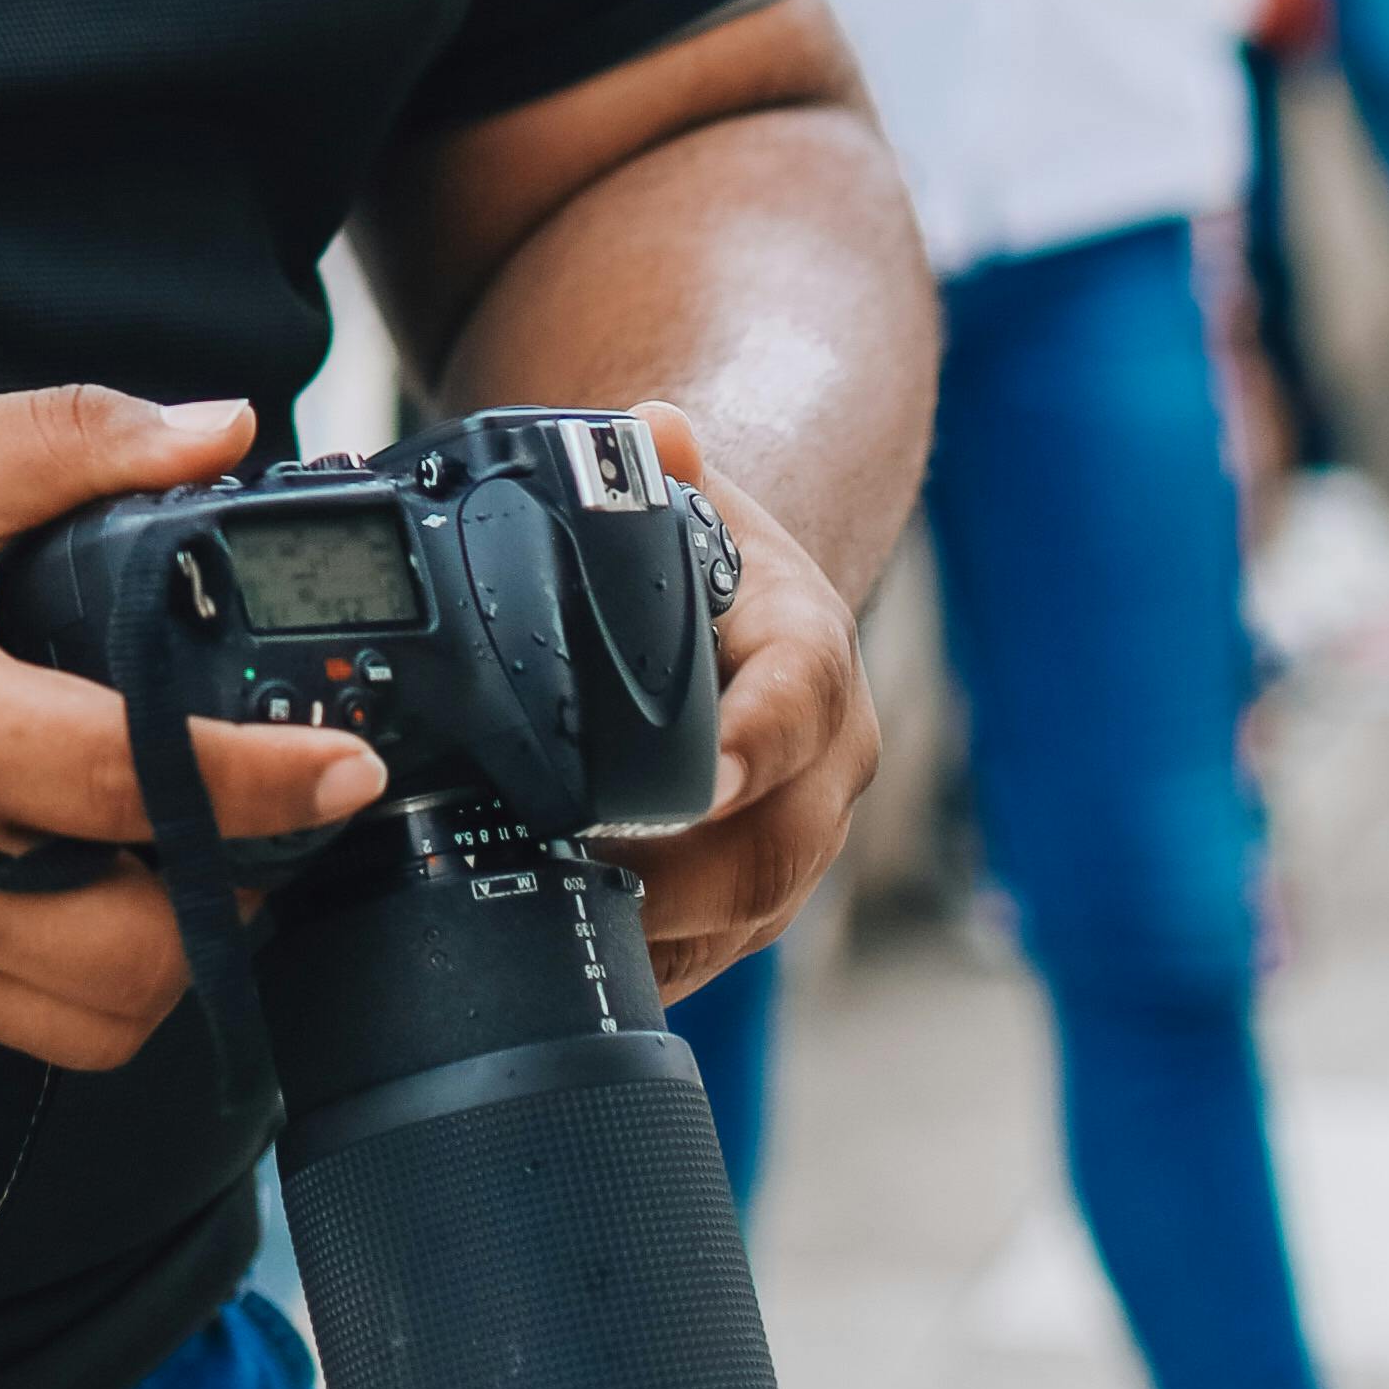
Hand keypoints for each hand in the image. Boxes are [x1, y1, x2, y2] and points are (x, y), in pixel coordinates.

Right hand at [0, 387, 387, 1073]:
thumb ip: (73, 442)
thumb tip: (218, 431)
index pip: (138, 782)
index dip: (266, 785)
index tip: (348, 770)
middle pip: (143, 954)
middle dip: (230, 897)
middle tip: (262, 825)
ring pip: (94, 1023)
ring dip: (161, 955)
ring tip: (175, 863)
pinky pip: (9, 1029)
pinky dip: (68, 975)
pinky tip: (66, 888)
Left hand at [610, 405, 881, 1003]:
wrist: (748, 624)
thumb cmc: (707, 563)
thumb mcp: (684, 500)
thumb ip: (662, 464)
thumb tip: (656, 428)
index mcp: (810, 653)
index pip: (801, 701)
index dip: (758, 742)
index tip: (705, 778)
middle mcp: (824, 760)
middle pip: (778, 841)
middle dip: (683, 873)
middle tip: (582, 873)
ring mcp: (796, 837)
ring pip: (751, 911)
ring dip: (661, 928)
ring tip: (564, 926)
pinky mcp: (759, 895)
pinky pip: (716, 948)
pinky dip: (653, 960)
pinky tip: (577, 958)